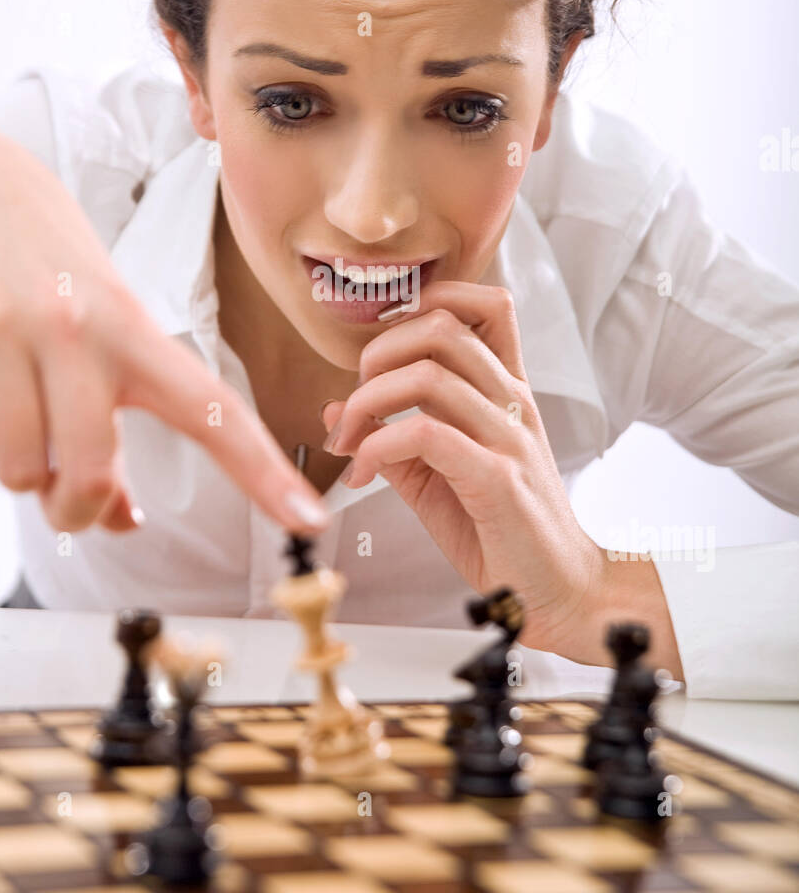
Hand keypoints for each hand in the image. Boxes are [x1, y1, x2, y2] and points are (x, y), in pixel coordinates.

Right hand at [0, 123, 328, 536]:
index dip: (263, 471)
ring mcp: (3, 331)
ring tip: (9, 409)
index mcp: (131, 326)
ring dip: (12, 465)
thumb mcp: (95, 321)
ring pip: (15, 470)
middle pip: (89, 475)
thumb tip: (118, 518)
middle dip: (75, 506)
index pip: (211, 409)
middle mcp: (75, 328)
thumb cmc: (39, 259)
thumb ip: (112, 416)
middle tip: (64, 492)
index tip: (310, 518)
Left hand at [320, 280, 604, 654]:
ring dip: (367, 403)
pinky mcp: (498, 480)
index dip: (428, 301)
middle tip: (355, 402)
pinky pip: (425, 434)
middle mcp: (513, 402)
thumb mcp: (439, 475)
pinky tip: (363, 473)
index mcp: (506, 391)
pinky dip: (377, 447)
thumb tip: (336, 408)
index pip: (487, 304)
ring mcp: (509, 437)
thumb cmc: (501, 530)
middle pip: (443, 327)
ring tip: (350, 442)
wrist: (556, 590)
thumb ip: (394, 437)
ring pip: (427, 376)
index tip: (382, 348)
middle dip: (377, 354)